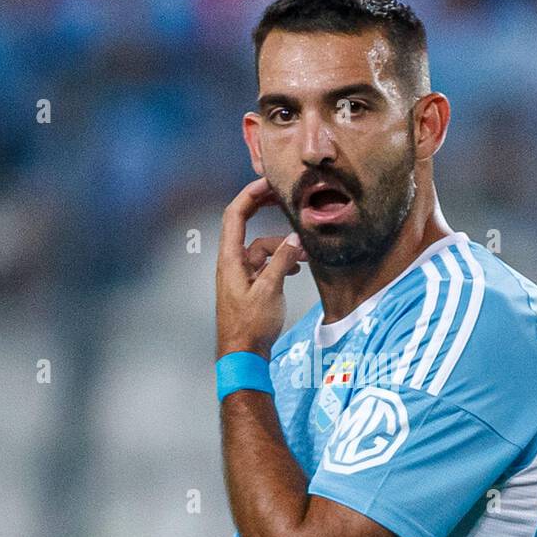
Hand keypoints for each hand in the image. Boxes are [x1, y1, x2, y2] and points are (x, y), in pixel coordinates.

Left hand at [215, 177, 305, 359]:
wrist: (242, 355)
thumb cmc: (251, 326)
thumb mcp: (270, 290)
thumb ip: (282, 262)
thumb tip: (294, 240)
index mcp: (230, 259)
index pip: (235, 214)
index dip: (250, 194)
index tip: (269, 181)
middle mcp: (231, 263)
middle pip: (245, 225)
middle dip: (264, 209)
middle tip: (283, 197)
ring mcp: (239, 275)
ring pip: (261, 249)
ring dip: (282, 248)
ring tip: (305, 255)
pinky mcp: (249, 287)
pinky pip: (265, 265)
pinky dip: (280, 262)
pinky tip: (296, 271)